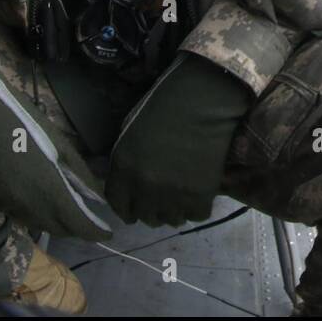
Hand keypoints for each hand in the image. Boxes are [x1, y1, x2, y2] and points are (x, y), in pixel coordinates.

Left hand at [105, 51, 252, 227]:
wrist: (203, 101)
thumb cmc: (165, 106)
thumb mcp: (131, 131)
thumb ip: (125, 160)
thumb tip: (127, 180)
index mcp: (123, 168)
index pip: (118, 204)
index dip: (127, 209)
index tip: (135, 209)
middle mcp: (143, 186)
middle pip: (145, 216)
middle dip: (151, 211)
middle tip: (162, 201)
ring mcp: (172, 194)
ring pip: (170, 220)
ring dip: (174, 212)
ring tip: (180, 199)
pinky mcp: (200, 196)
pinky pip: (195, 216)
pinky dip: (196, 208)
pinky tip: (198, 194)